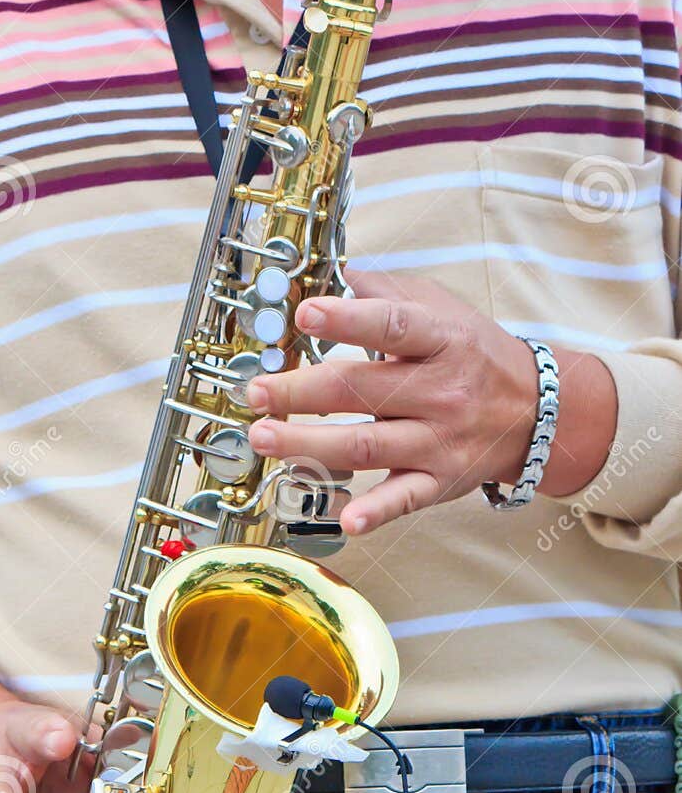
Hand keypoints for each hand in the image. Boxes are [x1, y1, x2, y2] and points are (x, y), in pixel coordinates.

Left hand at [245, 272, 616, 534]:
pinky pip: (404, 499)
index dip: (349, 320)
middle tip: (254, 392)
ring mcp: (439, 441)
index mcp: (442, 341)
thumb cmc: (476, 355)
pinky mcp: (440, 482)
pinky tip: (346, 520)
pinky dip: (376, 512)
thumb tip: (337, 272)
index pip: (394, 326)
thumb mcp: (444, 309)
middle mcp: (441, 392)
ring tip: (263, 437)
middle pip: (362, 391)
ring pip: (367, 446)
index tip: (306, 315)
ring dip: (310, 444)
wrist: (538, 413)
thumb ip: (389, 291)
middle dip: (300, 391)